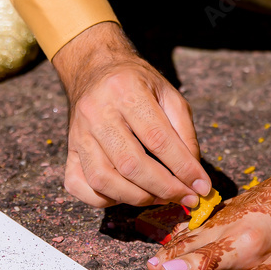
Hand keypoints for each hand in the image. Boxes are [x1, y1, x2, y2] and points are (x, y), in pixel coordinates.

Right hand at [53, 23, 209, 207]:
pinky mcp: (68, 152)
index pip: (157, 138)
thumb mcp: (169, 95)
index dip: (183, 168)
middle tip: (186, 198)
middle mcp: (97, 112)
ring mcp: (78, 134)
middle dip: (164, 188)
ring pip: (103, 179)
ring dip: (138, 197)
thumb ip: (185, 132)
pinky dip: (105, 199)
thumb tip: (193, 175)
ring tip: (161, 197)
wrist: (95, 70)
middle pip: (130, 163)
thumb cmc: (137, 85)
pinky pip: (79, 185)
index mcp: (126, 91)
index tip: (201, 186)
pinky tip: (127, 193)